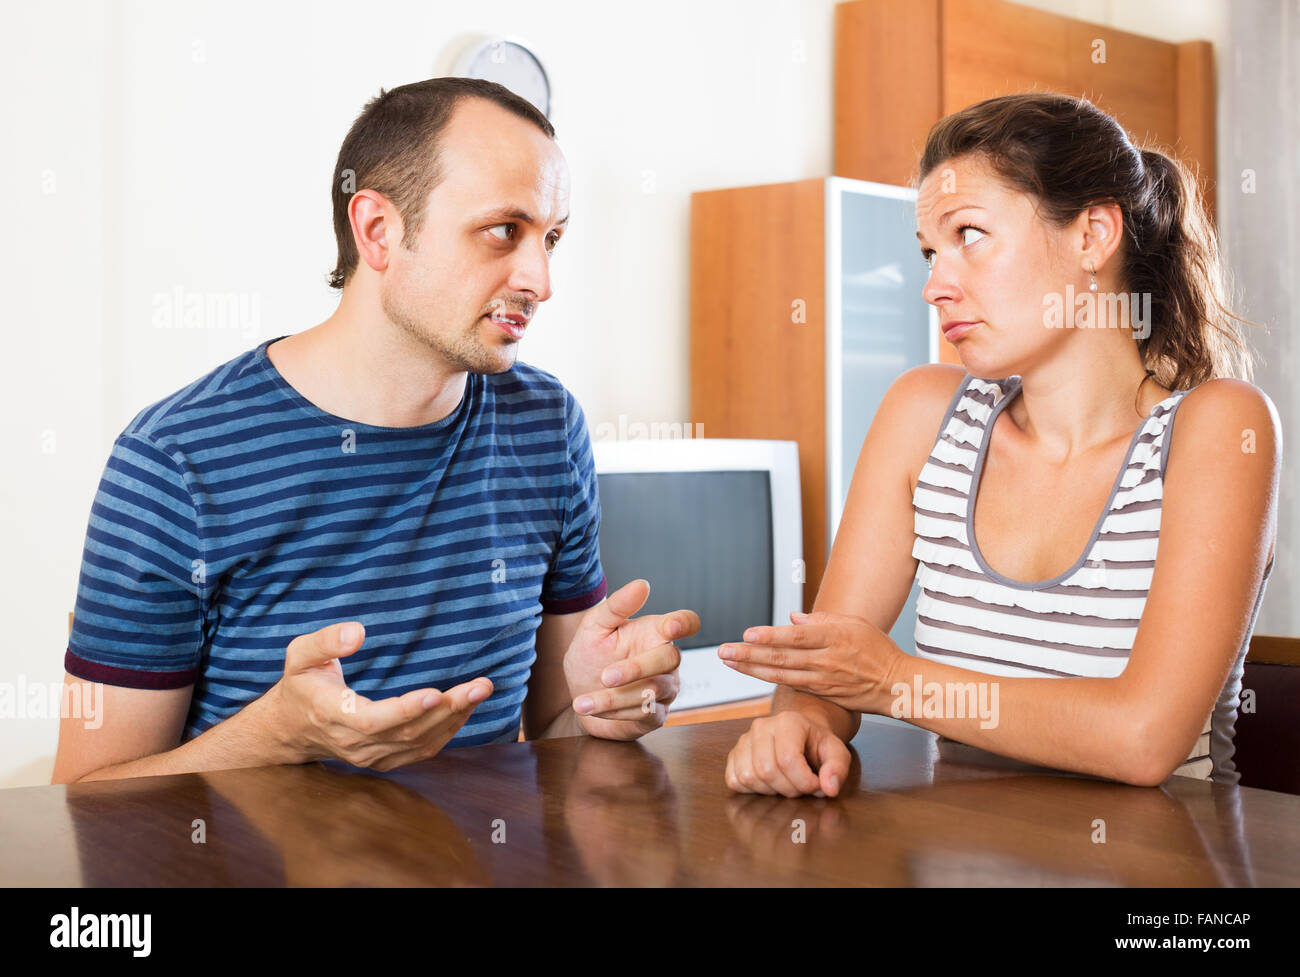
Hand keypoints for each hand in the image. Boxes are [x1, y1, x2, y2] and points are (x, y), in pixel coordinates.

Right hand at [262, 621, 492, 771]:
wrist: (291, 728)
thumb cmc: (301, 684)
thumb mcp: (300, 655)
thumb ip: (325, 641)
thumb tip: (358, 632)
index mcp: (332, 714)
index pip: (372, 720)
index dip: (405, 710)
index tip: (436, 692)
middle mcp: (353, 742)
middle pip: (406, 732)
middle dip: (447, 709)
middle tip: (479, 685)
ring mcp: (369, 756)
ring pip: (418, 743)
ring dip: (454, 719)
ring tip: (480, 692)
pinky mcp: (384, 760)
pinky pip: (421, 751)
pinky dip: (447, 732)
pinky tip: (465, 710)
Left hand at [562, 579, 699, 739]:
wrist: (577, 694)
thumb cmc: (591, 655)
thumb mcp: (594, 627)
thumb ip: (617, 606)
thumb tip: (642, 585)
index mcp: (655, 632)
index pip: (686, 622)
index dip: (684, 623)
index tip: (671, 626)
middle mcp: (666, 660)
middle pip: (671, 658)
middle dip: (636, 668)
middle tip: (604, 676)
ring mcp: (665, 689)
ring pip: (654, 691)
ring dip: (615, 697)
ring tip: (581, 701)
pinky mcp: (656, 716)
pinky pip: (644, 714)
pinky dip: (613, 712)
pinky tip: (588, 708)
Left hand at [717, 610, 901, 714]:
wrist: (896, 685)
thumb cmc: (878, 649)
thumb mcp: (855, 623)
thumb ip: (822, 619)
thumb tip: (791, 618)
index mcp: (834, 638)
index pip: (796, 637)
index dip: (770, 636)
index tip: (747, 634)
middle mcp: (825, 660)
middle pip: (781, 658)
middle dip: (748, 655)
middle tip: (723, 651)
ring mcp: (822, 680)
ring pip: (780, 675)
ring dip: (751, 669)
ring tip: (728, 662)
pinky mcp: (821, 693)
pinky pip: (790, 685)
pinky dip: (768, 680)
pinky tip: (750, 674)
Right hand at [724, 710, 851, 796]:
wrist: (800, 735)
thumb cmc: (816, 745)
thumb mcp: (836, 752)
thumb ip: (837, 768)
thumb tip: (829, 788)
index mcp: (788, 721)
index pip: (787, 759)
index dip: (804, 782)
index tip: (816, 785)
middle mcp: (761, 726)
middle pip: (767, 770)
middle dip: (789, 788)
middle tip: (802, 786)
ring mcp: (744, 740)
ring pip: (749, 777)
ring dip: (771, 791)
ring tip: (786, 783)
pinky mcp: (734, 754)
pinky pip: (734, 780)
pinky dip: (752, 790)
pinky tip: (769, 784)